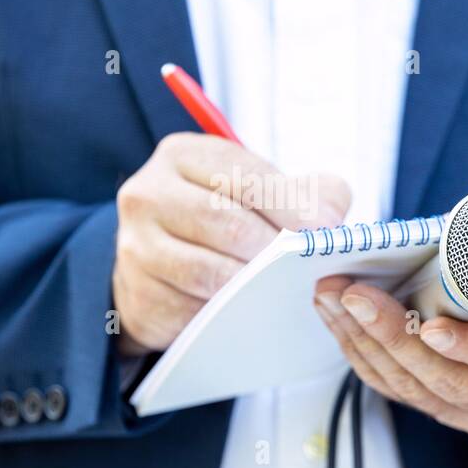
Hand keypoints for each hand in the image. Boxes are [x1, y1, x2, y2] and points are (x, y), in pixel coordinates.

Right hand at [114, 132, 350, 355]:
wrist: (157, 266)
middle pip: (227, 222)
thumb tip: (331, 219)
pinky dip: (229, 312)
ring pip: (209, 271)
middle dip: (277, 247)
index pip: (242, 173)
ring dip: (256, 284)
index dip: (290, 202)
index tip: (325, 229)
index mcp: (181, 155)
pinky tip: (251, 309)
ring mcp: (136, 246)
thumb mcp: (257, 190)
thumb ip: (306, 192)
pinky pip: (194, 309)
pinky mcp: (139, 295)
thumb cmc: (219, 219)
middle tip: (309, 264)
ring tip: (286, 287)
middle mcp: (148, 193)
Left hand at [313, 276, 467, 436]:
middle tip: (354, 296)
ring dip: (365, 342)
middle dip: (393, 336)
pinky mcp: (450, 414)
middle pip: (448, 379)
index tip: (432, 327)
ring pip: (414, 388)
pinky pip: (399, 391)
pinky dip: (364, 355)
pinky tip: (339, 322)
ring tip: (332, 299)